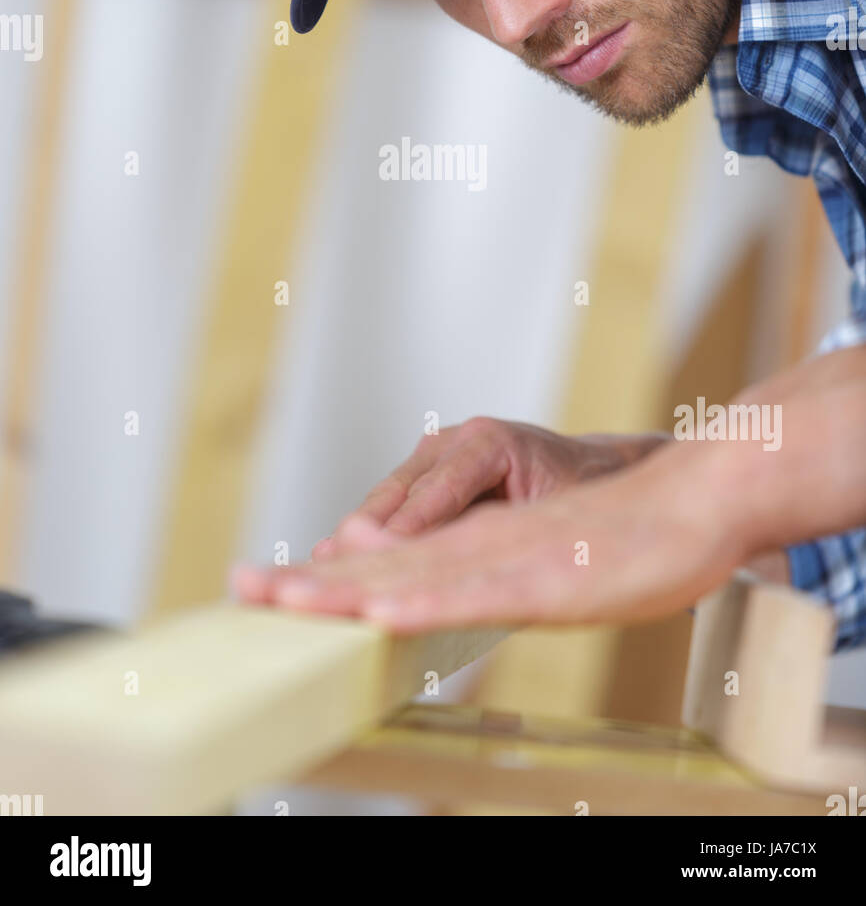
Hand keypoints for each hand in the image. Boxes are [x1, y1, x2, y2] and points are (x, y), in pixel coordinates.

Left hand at [232, 462, 743, 630]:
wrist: (689, 504)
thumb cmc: (619, 536)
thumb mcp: (537, 561)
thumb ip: (484, 574)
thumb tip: (428, 596)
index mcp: (475, 540)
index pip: (386, 564)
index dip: (325, 577)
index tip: (267, 589)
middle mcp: (478, 539)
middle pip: (383, 563)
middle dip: (311, 580)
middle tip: (242, 587)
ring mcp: (507, 555)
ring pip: (414, 573)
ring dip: (346, 587)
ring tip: (283, 598)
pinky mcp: (544, 574)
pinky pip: (476, 591)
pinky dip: (426, 602)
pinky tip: (382, 612)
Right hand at [310, 417, 670, 560]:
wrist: (593, 470)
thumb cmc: (580, 492)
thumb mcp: (551, 513)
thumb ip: (497, 530)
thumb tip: (434, 559)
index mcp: (486, 442)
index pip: (428, 497)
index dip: (394, 537)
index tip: (359, 565)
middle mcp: (450, 443)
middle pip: (388, 501)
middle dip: (354, 542)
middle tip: (312, 577)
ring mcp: (431, 458)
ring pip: (379, 509)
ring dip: (350, 545)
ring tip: (309, 579)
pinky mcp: (422, 480)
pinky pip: (387, 514)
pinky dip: (365, 544)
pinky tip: (334, 572)